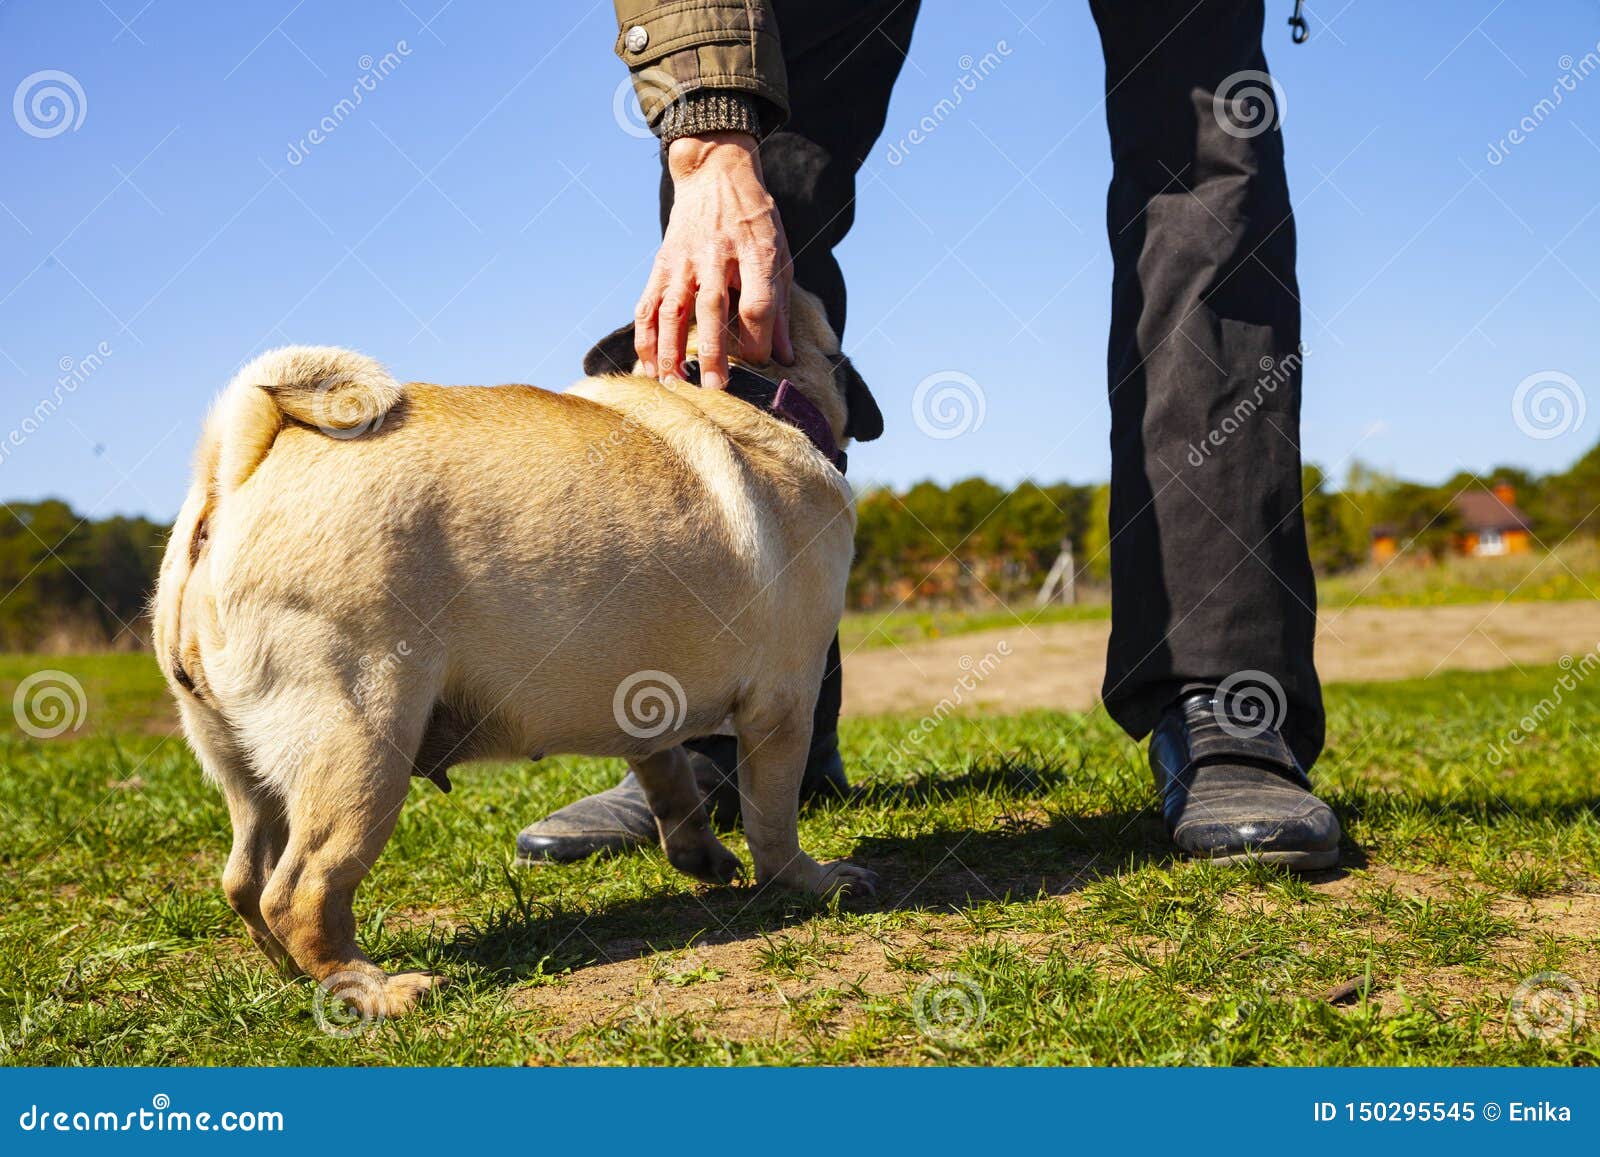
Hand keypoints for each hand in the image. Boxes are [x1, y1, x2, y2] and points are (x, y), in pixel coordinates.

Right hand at [634, 131, 793, 389]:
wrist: (715, 174)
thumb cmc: (755, 221)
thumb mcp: (780, 254)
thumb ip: (780, 307)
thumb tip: (785, 357)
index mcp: (756, 252)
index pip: (758, 303)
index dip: (758, 338)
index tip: (760, 362)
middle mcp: (718, 256)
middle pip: (712, 309)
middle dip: (712, 352)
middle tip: (715, 388)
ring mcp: (685, 259)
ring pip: (673, 309)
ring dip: (671, 350)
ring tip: (674, 384)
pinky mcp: (662, 263)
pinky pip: (648, 304)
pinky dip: (646, 337)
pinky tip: (649, 365)